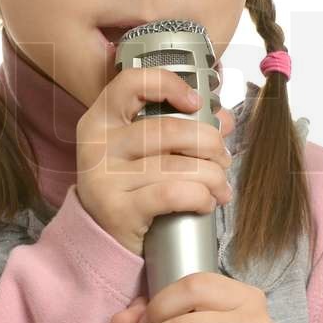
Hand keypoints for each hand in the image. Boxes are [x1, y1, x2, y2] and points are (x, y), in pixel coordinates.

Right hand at [75, 67, 235, 254]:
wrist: (100, 240)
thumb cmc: (130, 187)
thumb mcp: (145, 152)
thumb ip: (181, 128)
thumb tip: (224, 119)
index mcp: (102, 120)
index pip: (132, 83)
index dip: (169, 84)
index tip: (195, 102)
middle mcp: (99, 145)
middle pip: (168, 128)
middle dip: (209, 143)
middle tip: (222, 158)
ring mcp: (105, 177)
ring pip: (177, 165)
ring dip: (212, 176)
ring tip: (221, 187)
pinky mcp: (118, 209)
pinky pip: (172, 194)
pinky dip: (200, 197)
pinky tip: (206, 202)